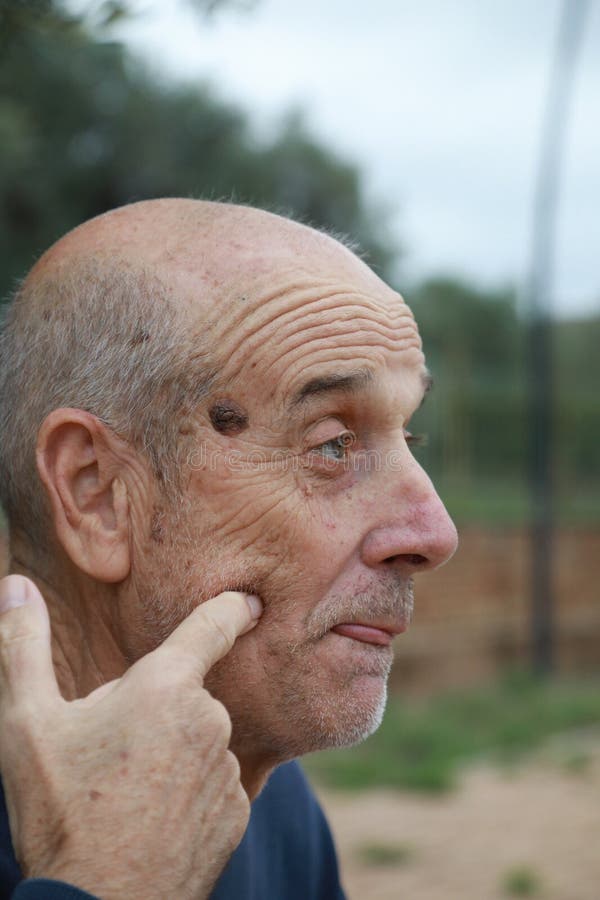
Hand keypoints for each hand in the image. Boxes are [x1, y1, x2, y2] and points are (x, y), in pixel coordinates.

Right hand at [0, 575, 261, 899]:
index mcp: (165, 685)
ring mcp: (227, 769)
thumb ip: (22, 645)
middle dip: (158, 709)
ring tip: (127, 793)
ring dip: (173, 753)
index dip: (233, 606)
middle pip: (189, 695)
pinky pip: (214, 785)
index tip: (249, 599)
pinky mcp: (236, 813)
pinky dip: (189, 792)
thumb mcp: (26, 724)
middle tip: (113, 752)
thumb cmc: (60, 811)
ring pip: (200, 742)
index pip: (214, 624)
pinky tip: (153, 819)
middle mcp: (210, 720)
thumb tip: (15, 584)